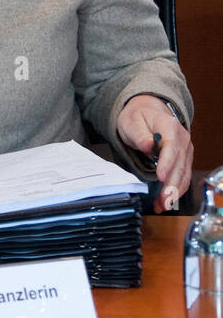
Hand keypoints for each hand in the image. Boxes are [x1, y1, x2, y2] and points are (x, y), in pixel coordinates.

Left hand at [117, 95, 191, 212]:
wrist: (147, 112)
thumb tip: (148, 145)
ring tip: (163, 205)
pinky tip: (165, 201)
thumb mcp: (131, 121)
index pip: (172, 146)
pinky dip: (175, 191)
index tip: (160, 176)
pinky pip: (182, 178)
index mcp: (169, 126)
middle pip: (180, 165)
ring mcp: (185, 151)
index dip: (168, 163)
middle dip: (172, 185)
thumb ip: (139, 134)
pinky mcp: (183, 160)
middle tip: (163, 199)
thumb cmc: (138, 117)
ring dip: (174, 192)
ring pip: (184, 175)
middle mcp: (182, 139)